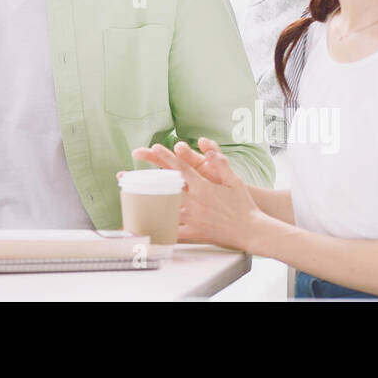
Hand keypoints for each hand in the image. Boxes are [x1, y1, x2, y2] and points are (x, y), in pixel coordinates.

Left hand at [131, 138, 261, 250]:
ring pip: (165, 210)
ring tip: (129, 199)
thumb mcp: (234, 179)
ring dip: (147, 204)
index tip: (155, 147)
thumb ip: (219, 161)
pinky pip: (173, 233)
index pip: (182, 169)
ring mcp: (193, 219)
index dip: (167, 157)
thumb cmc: (243, 204)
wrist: (251, 230)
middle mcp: (195, 202)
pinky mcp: (194, 233)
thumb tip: (204, 143)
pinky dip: (159, 230)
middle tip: (126, 175)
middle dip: (146, 181)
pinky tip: (146, 228)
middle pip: (166, 189)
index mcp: (204, 187)